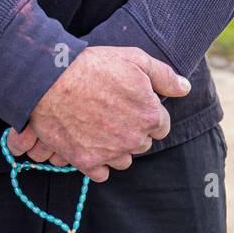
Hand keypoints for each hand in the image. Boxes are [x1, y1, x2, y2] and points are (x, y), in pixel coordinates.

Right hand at [7, 46, 189, 181]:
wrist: (49, 80)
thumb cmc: (92, 66)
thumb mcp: (134, 59)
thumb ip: (164, 76)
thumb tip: (184, 89)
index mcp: (150, 114)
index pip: (160, 126)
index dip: (146, 115)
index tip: (130, 106)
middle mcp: (134, 138)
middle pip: (142, 143)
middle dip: (131, 132)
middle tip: (111, 115)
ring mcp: (110, 151)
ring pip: (123, 160)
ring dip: (116, 149)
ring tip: (99, 130)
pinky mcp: (86, 161)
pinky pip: (101, 173)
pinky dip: (97, 163)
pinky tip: (89, 146)